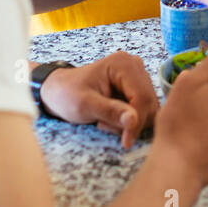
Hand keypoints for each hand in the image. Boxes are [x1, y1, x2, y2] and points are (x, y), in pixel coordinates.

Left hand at [38, 52, 158, 148]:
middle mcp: (135, 65)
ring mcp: (137, 75)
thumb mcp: (84, 105)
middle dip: (130, 122)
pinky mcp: (137, 86)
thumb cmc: (66, 95)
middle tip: (103, 125)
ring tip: (104, 121)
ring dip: (129, 122)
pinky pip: (143, 109)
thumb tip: (133, 120)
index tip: (126, 142)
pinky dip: (129, 120)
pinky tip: (110, 118)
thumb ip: (110, 111)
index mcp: (123, 64)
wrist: (58, 91)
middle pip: (149, 103)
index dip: (137, 122)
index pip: (142, 97)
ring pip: (149, 108)